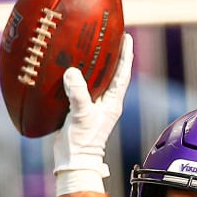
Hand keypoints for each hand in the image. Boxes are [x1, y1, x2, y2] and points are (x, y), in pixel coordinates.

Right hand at [53, 35, 133, 179]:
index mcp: (113, 102)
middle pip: (112, 73)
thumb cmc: (82, 142)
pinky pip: (82, 87)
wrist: (73, 161)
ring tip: (90, 46)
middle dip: (112, 54)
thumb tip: (73, 72)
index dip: (125, 55)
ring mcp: (94, 106)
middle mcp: (106, 102)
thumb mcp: (81, 115)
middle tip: (109, 35)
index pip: (123, 73)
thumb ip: (78, 94)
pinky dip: (78, 76)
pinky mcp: (81, 110)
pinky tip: (69, 68)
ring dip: (96, 64)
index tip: (126, 37)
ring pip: (97, 80)